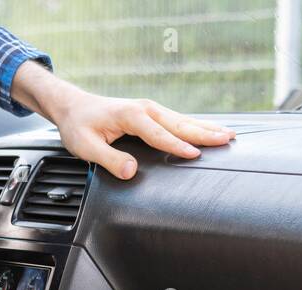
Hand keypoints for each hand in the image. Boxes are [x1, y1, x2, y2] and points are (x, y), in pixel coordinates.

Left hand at [10, 60, 233, 179]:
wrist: (73, 107)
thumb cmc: (78, 127)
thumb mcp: (86, 147)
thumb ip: (109, 159)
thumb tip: (131, 171)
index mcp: (131, 116)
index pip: (159, 134)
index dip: (177, 146)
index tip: (195, 154)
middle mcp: (144, 109)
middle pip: (179, 124)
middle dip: (204, 133)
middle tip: (228, 139)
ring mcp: (149, 109)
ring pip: (182, 120)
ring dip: (206, 128)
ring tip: (228, 135)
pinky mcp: (150, 113)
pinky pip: (176, 121)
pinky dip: (195, 126)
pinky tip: (209, 131)